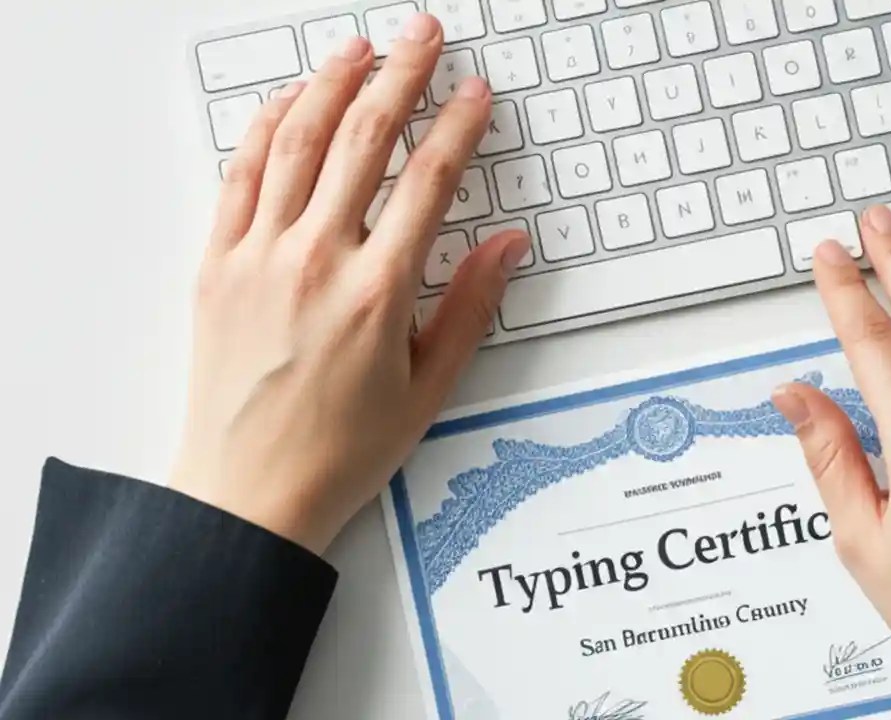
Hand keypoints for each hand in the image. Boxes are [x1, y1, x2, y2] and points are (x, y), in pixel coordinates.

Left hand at [171, 15, 529, 553]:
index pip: (429, 182)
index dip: (458, 126)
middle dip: (401, 76)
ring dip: (332, 84)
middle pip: (364, 141)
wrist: (247, 493)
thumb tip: (506, 245)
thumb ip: (470, 307)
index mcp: (377, 294)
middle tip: (423, 36)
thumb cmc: (338, 451)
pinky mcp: (217, 265)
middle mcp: (316, 262)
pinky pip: (238, 176)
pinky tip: (286, 102)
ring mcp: (259, 258)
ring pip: (297, 142)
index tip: (474, 95)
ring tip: (360, 49)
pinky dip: (263, 128)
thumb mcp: (428, 388)